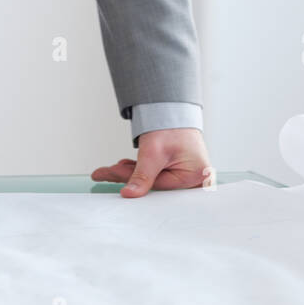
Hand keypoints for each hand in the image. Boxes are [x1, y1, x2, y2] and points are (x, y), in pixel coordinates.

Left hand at [91, 128, 214, 197]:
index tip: (115, 179)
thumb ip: (142, 175)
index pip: (159, 186)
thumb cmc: (171, 126)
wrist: (173, 111)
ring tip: (110, 169)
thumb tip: (130, 194)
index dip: (135, 183)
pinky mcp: (179, 173)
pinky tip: (122, 167)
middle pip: (157, 185)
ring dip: (131, 174)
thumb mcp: (153, 152)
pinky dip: (139, 171)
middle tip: (106, 173)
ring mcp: (189, 177)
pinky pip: (156, 176)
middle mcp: (196, 180)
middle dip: (130, 178)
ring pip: (153, 181)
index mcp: (197, 177)